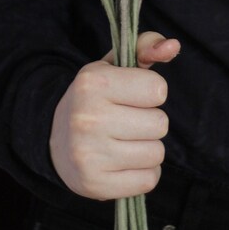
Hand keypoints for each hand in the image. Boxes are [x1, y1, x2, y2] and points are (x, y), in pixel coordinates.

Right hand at [49, 31, 180, 199]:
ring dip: (148, 148)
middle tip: (128, 120)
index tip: (133, 94)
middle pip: (160, 124)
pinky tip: (124, 162)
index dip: (151, 91)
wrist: (55, 139)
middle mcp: (88, 118)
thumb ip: (146, 47)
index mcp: (93, 83)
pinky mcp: (96, 185)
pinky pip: (149, 181)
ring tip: (125, 141)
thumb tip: (173, 45)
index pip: (157, 89)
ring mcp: (90, 155)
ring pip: (156, 153)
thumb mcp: (114, 65)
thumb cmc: (95, 97)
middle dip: (150, 121)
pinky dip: (143, 173)